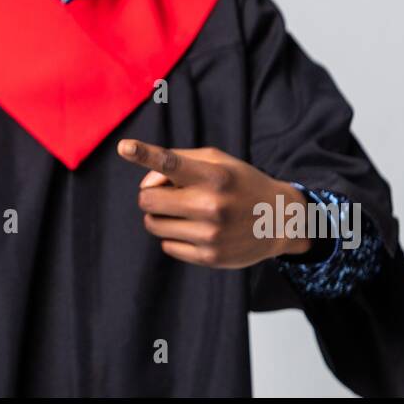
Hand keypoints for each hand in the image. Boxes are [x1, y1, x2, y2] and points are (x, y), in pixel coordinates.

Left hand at [117, 138, 313, 268]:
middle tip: (171, 194)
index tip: (124, 146)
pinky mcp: (209, 257)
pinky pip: (167, 246)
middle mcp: (212, 205)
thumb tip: (146, 183)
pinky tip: (197, 230)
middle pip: (147, 200)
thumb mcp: (217, 162)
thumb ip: (178, 162)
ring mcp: (210, 234)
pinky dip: (174, 236)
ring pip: (153, 224)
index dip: (145, 154)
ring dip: (161, 216)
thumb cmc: (240, 183)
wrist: (280, 219)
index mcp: (214, 175)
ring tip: (187, 212)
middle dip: (152, 195)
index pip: (172, 163)